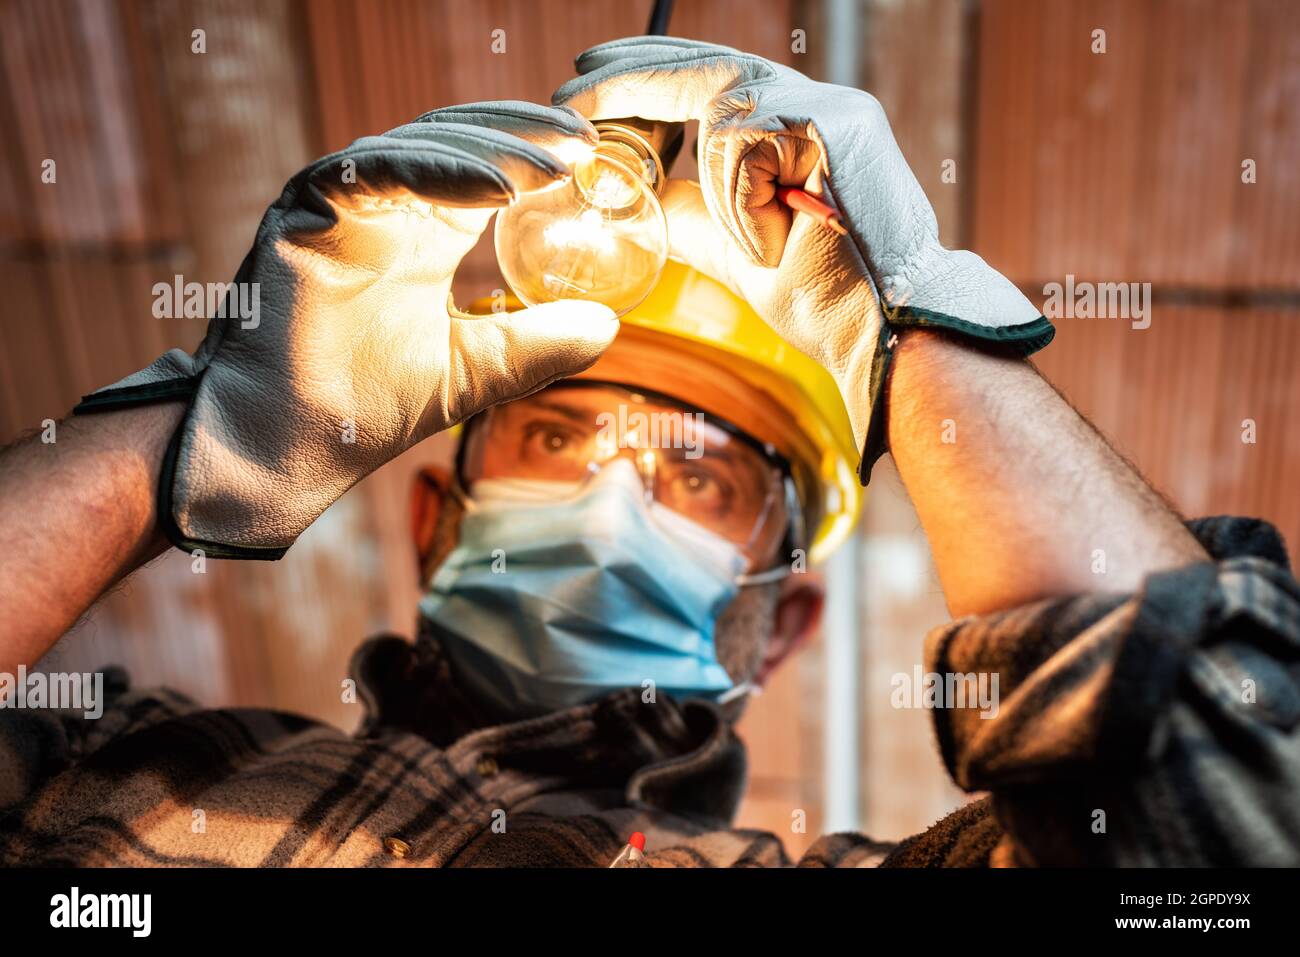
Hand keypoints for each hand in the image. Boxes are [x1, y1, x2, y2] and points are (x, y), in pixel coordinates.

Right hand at [76, 102, 617, 557]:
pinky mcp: (306, 210)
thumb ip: (535, 345)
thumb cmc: (370, 408)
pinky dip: (436, 170)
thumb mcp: (475, 371)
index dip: (539, 158)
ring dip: (491, 149)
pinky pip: (375, 170)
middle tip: (585, 142)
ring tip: (552, 161)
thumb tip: (608, 326)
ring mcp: (344, 204)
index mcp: (425, 235)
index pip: (488, 172)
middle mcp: (386, 209)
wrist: (293, 445)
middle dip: (524, 136)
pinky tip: (496, 185)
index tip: (596, 162)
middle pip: (461, 144)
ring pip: (423, 147)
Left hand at [554, 38, 1050, 470]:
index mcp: (793, 129)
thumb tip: (635, 192)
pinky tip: (780, 240)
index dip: (649, 73)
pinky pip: (744, 142)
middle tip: (574, 78)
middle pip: (709, 65)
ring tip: (764, 243)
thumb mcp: (734, 245)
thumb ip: (691, 210)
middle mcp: (813, 104)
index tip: (592, 77)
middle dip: (635, 71)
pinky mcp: (832, 124)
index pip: (711, 79)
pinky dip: (744, 200)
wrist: (881, 329)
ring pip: (725, 109)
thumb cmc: (822, 296)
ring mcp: (828, 108)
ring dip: (723, 188)